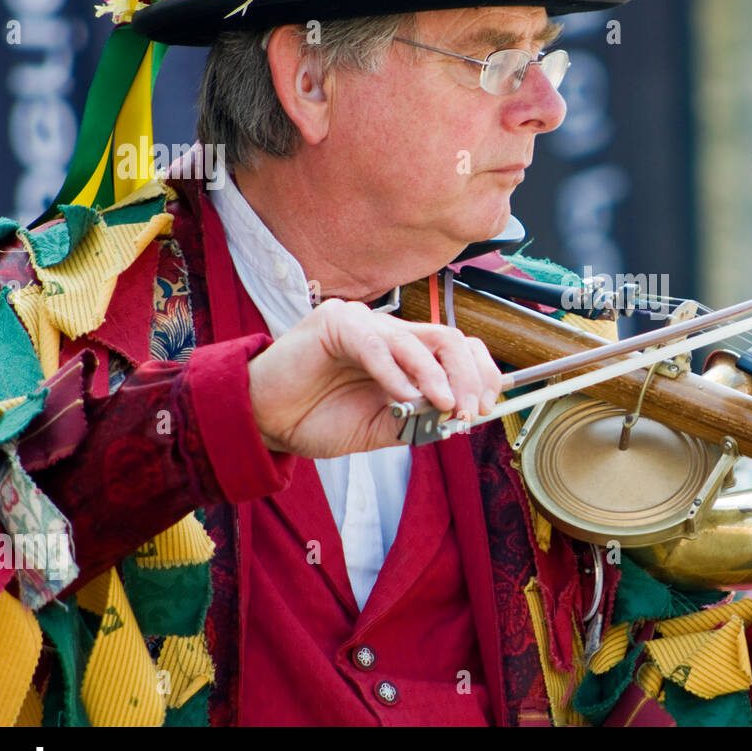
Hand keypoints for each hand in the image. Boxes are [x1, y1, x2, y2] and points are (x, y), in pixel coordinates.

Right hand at [246, 299, 501, 457]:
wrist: (265, 421)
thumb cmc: (318, 419)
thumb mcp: (382, 427)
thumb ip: (419, 420)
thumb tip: (459, 418)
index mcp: (406, 355)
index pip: (457, 350)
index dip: (479, 374)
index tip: (486, 407)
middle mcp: (390, 334)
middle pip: (448, 340)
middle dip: (469, 377)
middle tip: (470, 410)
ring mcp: (365, 324)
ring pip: (418, 341)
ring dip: (439, 377)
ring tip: (446, 406)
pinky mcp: (336, 323)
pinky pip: (375, 344)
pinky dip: (395, 372)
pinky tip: (403, 396)